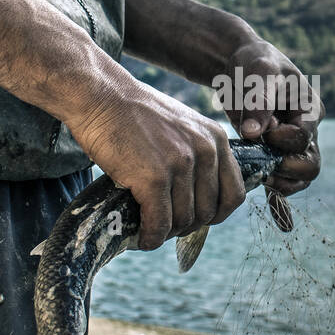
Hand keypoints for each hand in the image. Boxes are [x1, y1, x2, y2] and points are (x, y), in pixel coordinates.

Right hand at [68, 68, 245, 250]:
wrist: (101, 96)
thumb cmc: (133, 113)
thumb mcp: (181, 125)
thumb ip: (197, 153)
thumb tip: (198, 196)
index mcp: (216, 139)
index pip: (234, 193)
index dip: (217, 214)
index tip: (197, 218)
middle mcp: (205, 151)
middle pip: (208, 212)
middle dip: (187, 226)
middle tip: (165, 225)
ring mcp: (180, 164)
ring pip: (184, 220)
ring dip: (166, 233)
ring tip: (150, 230)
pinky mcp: (154, 177)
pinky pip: (159, 222)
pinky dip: (151, 237)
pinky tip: (142, 238)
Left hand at [218, 38, 322, 197]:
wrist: (239, 66)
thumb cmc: (254, 63)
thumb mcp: (258, 73)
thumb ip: (259, 101)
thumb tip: (254, 133)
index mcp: (310, 110)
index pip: (304, 138)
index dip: (284, 140)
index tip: (264, 131)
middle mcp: (305, 132)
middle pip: (310, 165)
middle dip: (287, 169)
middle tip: (265, 166)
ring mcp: (290, 148)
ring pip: (297, 179)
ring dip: (280, 183)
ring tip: (260, 179)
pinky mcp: (272, 156)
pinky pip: (282, 184)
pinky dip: (280, 203)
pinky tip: (281, 224)